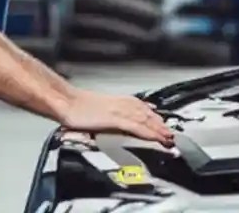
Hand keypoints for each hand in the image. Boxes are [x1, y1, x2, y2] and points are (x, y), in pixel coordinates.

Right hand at [60, 90, 175, 146]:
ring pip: (145, 120)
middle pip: (148, 115)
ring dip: (159, 129)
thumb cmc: (78, 106)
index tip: (165, 127)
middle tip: (172, 134)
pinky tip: (155, 137)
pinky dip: (148, 132)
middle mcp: (123, 103)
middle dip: (161, 124)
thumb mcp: (99, 109)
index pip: (144, 109)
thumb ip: (112, 114)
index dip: (156, 119)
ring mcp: (120, 110)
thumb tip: (119, 123)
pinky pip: (136, 126)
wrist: (67, 102)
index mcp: (120, 101)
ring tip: (169, 137)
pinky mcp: (114, 118)